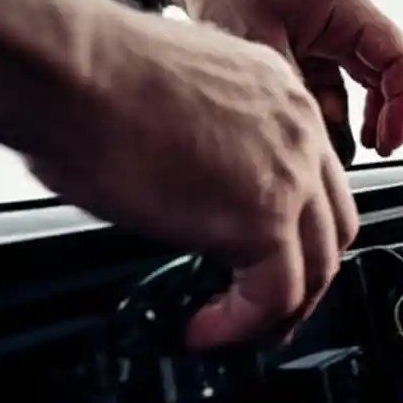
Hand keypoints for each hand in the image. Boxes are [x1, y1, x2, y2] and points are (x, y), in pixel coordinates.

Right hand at [26, 10, 357, 349]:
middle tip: (269, 309)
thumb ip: (201, 137)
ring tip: (241, 334)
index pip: (315, 176)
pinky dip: (244, 324)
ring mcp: (289, 173)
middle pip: (331, 225)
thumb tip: (184, 182)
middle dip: (306, 277)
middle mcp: (298, 129)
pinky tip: (209, 329)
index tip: (268, 255)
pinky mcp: (263, 217)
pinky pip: (275, 293)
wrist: (71, 68)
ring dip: (280, 311)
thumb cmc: (89, 72)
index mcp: (277, 93)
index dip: (297, 228)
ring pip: (317, 265)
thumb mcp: (172, 96)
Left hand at [143, 0, 402, 162]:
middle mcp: (348, 17)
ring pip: (373, 77)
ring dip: (375, 111)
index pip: (397, 55)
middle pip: (394, 67)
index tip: (391, 139)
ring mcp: (335, 31)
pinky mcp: (317, 46)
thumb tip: (322, 141)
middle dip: (395, 110)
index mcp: (344, 5)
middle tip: (385, 149)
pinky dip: (346, 109)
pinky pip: (345, 82)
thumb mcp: (258, 42)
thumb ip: (295, 90)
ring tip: (368, 147)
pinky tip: (333, 134)